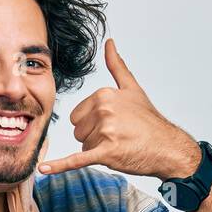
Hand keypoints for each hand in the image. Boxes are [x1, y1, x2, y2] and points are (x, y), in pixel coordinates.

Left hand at [38, 38, 200, 180]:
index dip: (93, 124)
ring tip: (120, 145)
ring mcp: (105, 131)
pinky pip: (76, 160)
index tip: (114, 124)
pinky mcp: (106, 152)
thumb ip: (117, 65)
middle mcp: (103, 110)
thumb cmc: (149, 121)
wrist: (167, 147)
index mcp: (103, 94)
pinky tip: (43, 169)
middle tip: (118, 136)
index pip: (78, 115)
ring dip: (97, 150)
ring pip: (83, 146)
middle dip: (93, 138)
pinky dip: (59, 166)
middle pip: (78, 131)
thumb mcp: (132, 88)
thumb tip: (109, 42)